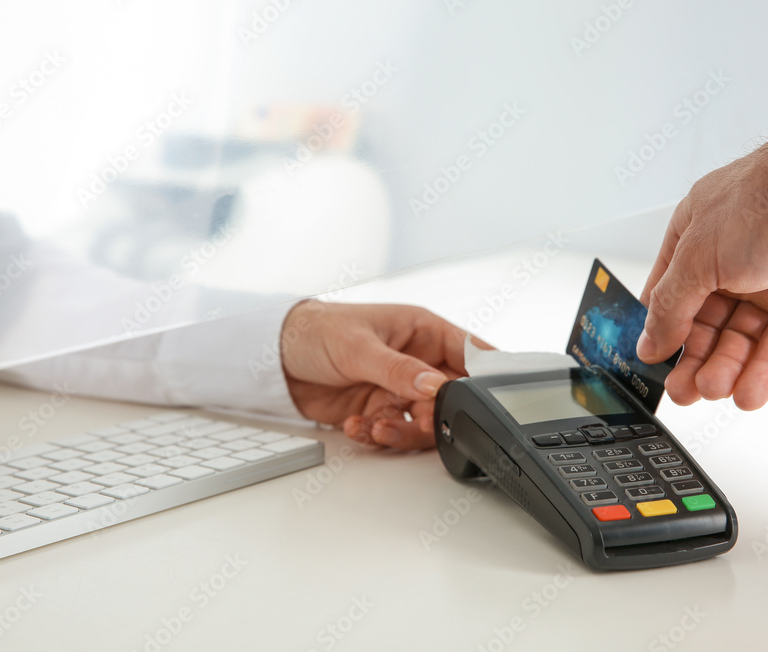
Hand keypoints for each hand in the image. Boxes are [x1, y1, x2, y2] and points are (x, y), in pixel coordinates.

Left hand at [280, 301, 487, 449]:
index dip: (486, 375)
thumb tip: (435, 386)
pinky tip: (357, 425)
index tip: (490, 399)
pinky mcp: (379, 410)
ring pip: (424, 421)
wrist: (276, 357)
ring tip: (377, 427)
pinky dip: (377, 435)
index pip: (469, 352)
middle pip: (451, 397)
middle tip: (421, 423)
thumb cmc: (317, 330)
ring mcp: (398, 388)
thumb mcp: (359, 346)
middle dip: (437, 415)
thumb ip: (399, 369)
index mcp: (423, 331)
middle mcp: (417, 361)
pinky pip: (393, 432)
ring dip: (404, 431)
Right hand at [637, 141, 767, 409]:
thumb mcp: (698, 254)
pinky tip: (748, 392)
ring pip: (741, 340)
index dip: (661, 331)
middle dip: (692, 359)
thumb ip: (670, 304)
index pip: (669, 296)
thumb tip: (650, 340)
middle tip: (682, 391)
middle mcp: (732, 262)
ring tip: (713, 390)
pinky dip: (764, 372)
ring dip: (725, 369)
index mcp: (695, 240)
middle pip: (705, 325)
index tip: (654, 364)